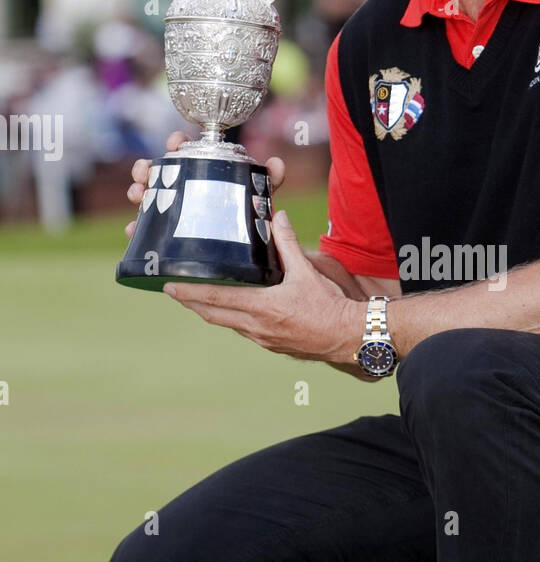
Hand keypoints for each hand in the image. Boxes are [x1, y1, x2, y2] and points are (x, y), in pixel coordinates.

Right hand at [124, 132, 286, 237]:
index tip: (175, 141)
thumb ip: (268, 181)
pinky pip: (147, 228)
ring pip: (147, 195)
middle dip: (146, 167)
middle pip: (158, 171)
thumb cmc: (248, 218)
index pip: (186, 151)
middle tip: (145, 171)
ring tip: (137, 195)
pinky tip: (134, 230)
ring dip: (137, 191)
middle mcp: (183, 188)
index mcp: (202, 173)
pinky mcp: (166, 232)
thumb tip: (276, 162)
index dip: (177, 142)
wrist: (243, 253)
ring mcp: (172, 209)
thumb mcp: (258, 199)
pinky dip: (139, 227)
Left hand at [162, 209, 359, 363]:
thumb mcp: (308, 272)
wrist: (349, 338)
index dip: (189, 292)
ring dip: (211, 311)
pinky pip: (243, 330)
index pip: (216, 298)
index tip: (168, 286)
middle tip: (173, 290)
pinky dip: (232, 319)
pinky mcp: (272, 345)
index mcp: (262, 307)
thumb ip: (288, 244)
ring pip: (227, 324)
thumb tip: (277, 216)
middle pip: (213, 314)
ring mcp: (262, 339)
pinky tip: (234, 310)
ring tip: (198, 298)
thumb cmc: (329, 307)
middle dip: (192, 302)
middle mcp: (256, 327)